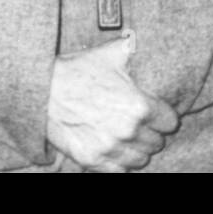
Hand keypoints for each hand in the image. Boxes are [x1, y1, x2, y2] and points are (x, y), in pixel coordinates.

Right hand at [46, 37, 179, 171]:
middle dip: (150, 131)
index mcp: (139, 106)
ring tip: (127, 135)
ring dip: (137, 148)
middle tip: (138, 121)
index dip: (163, 115)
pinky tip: (114, 147)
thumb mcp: (110, 53)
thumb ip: (136, 50)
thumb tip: (150, 43)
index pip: (170, 122)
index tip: (155, 111)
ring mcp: (110, 149)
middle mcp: (128, 131)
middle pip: (157, 142)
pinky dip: (119, 161)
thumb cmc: (77, 70)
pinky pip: (120, 170)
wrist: (42, 91)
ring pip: (141, 159)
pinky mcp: (93, 161)